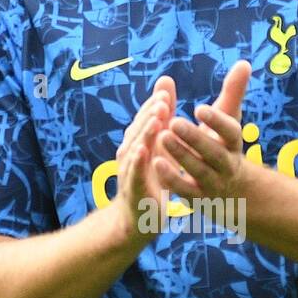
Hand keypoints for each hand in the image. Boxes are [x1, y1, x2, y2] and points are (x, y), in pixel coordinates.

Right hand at [113, 75, 176, 241]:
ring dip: (145, 133)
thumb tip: (166, 81)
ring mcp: (129, 171)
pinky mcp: (133, 190)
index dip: (155, 104)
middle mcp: (130, 153)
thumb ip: (163, 115)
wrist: (138, 216)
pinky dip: (137, 161)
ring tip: (158, 120)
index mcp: (139, 141)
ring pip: (135, 148)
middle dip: (150, 114)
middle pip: (139, 130)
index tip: (167, 90)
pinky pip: (134, 173)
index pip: (146, 119)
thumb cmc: (152, 176)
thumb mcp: (161, 144)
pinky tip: (144, 151)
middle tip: (164, 100)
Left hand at [152, 60, 251, 202]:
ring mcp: (214, 184)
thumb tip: (244, 63)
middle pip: (214, 153)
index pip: (231, 132)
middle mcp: (227, 165)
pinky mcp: (198, 199)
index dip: (217, 121)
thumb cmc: (223, 145)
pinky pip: (185, 191)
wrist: (232, 192)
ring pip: (199, 171)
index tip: (199, 108)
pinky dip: (171, 178)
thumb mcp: (228, 120)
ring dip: (181, 155)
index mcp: (233, 144)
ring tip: (161, 137)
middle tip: (174, 122)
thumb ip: (233, 92)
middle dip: (195, 138)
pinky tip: (155, 163)